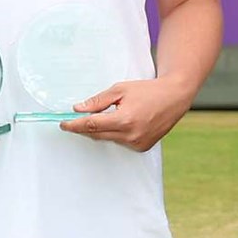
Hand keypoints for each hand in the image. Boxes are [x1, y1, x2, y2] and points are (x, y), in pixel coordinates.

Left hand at [54, 74, 192, 151]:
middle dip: (83, 128)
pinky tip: (123, 122)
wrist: (174, 97)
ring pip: (108, 139)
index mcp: (124, 120)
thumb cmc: (147, 90)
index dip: (74, 125)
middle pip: (97, 135)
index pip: (92, 125)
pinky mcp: (142, 147)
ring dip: (101, 130)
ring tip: (108, 115)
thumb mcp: (120, 89)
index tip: (63, 124)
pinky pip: (120, 142)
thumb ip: (98, 101)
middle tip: (73, 120)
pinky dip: (115, 134)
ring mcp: (137, 143)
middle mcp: (131, 135)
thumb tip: (78, 109)